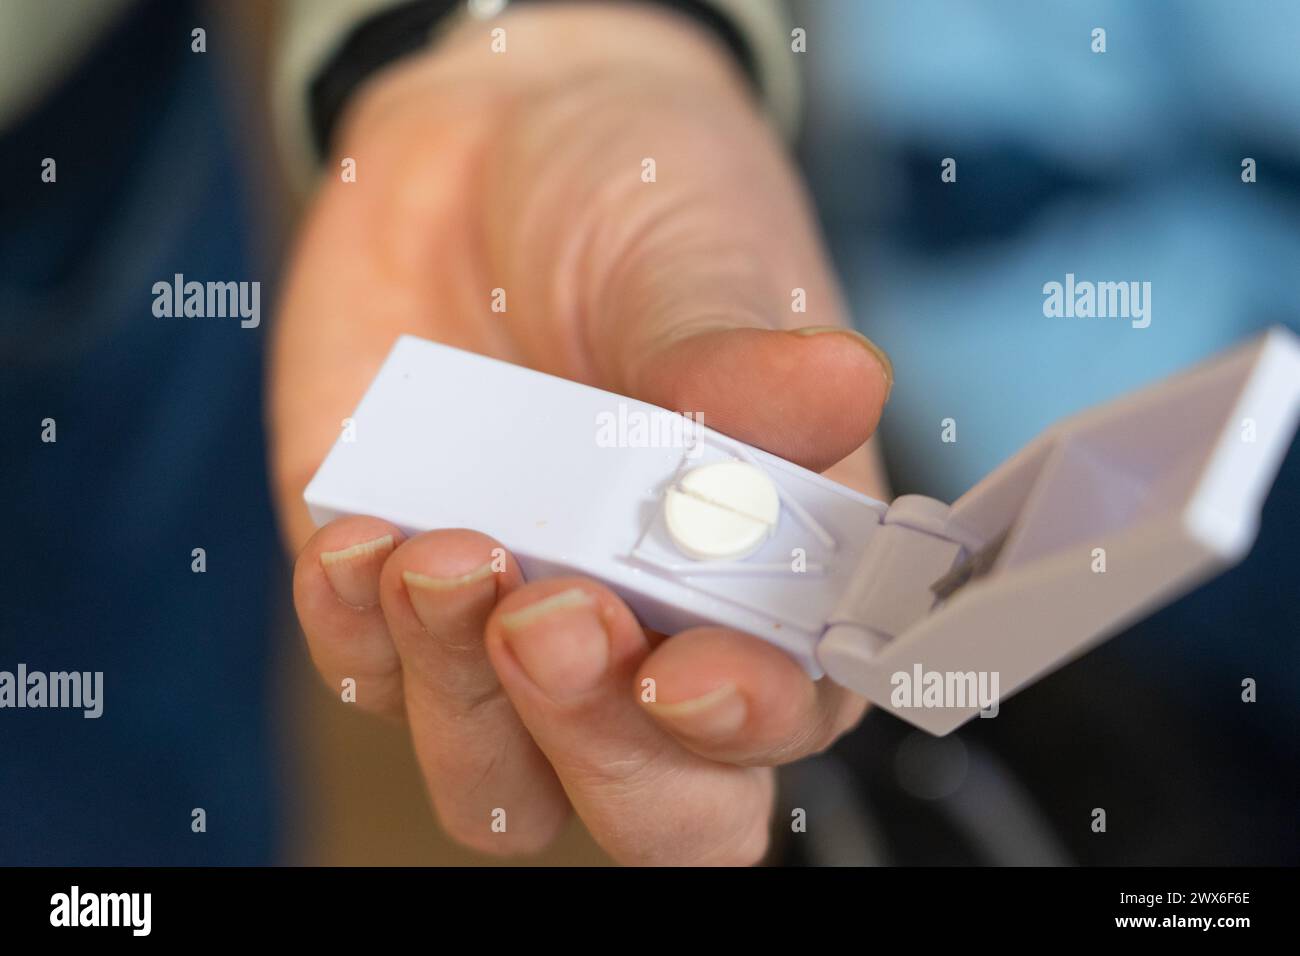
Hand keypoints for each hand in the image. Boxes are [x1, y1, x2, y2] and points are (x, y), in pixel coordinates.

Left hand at [271, 4, 890, 864]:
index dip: (745, 728)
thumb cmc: (644, 204)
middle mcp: (648, 628)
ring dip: (460, 693)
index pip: (784, 717)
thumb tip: (840, 385)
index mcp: (768, 573)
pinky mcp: (389, 590)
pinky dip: (355, 629)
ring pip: (492, 779)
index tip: (686, 671)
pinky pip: (364, 675)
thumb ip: (743, 353)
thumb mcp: (701, 260)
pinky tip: (363, 532)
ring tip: (449, 545)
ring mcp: (510, 626)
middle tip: (556, 610)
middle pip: (642, 806)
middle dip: (592, 742)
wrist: (497, 141)